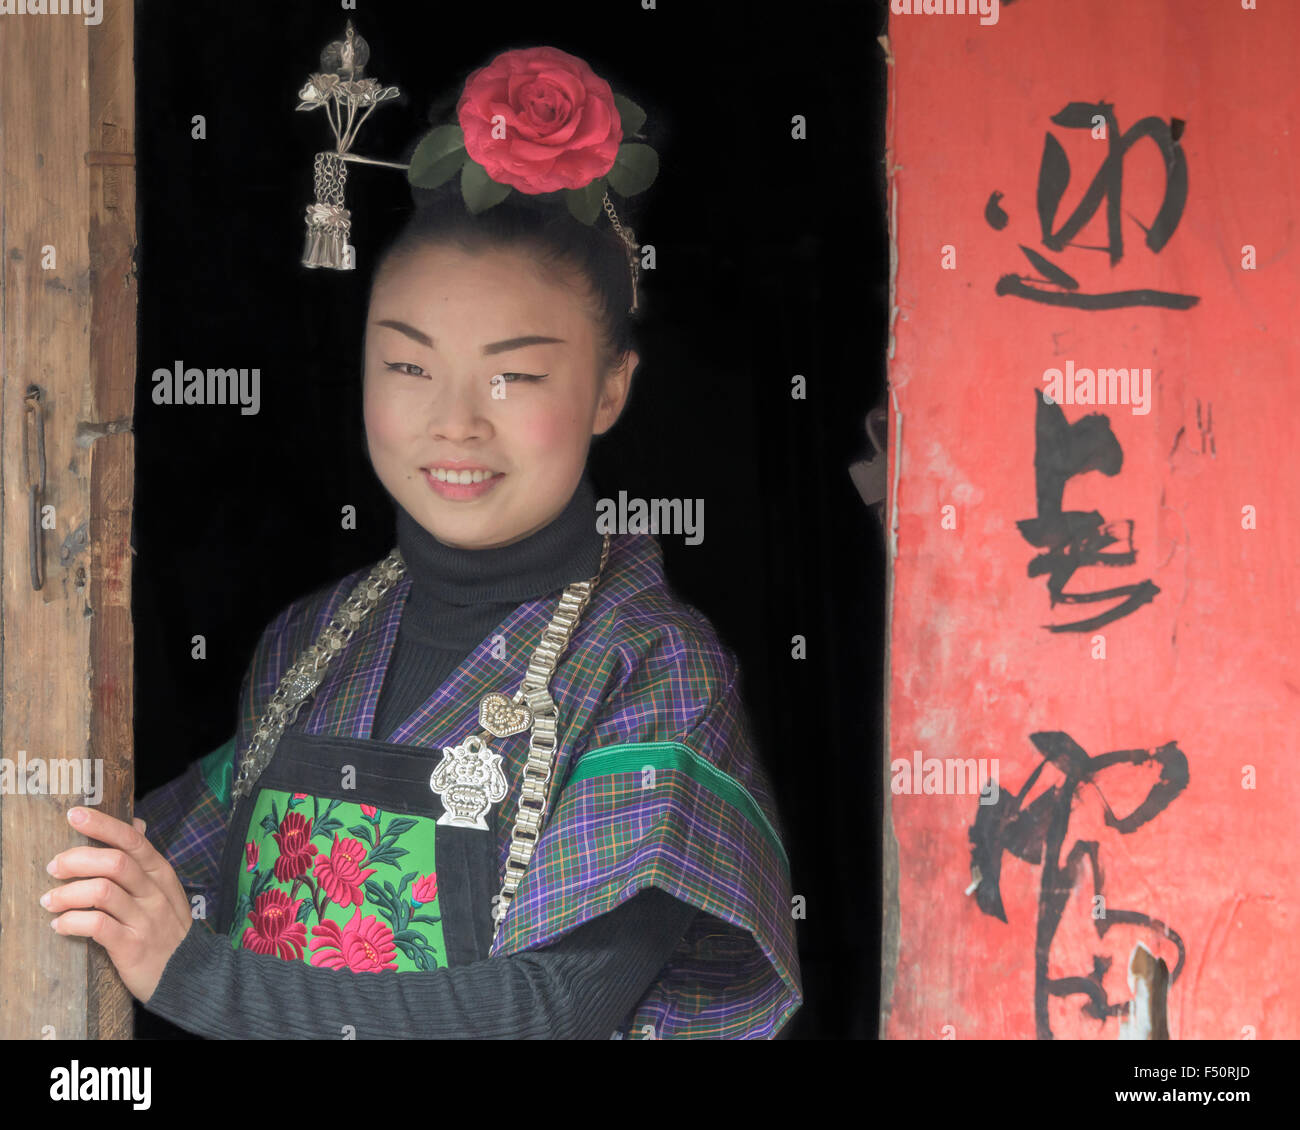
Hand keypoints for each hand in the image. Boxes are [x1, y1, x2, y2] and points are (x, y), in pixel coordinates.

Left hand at [42, 807, 193, 1002]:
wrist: (189, 973)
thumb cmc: (166, 928)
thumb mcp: (163, 889)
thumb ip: (144, 861)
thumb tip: (134, 823)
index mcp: (160, 873)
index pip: (132, 840)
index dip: (102, 825)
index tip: (74, 814)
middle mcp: (154, 892)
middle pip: (114, 862)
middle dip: (77, 860)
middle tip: (54, 867)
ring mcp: (144, 919)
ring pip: (102, 892)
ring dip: (68, 893)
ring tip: (50, 901)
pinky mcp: (132, 946)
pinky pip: (97, 926)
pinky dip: (72, 922)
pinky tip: (60, 925)